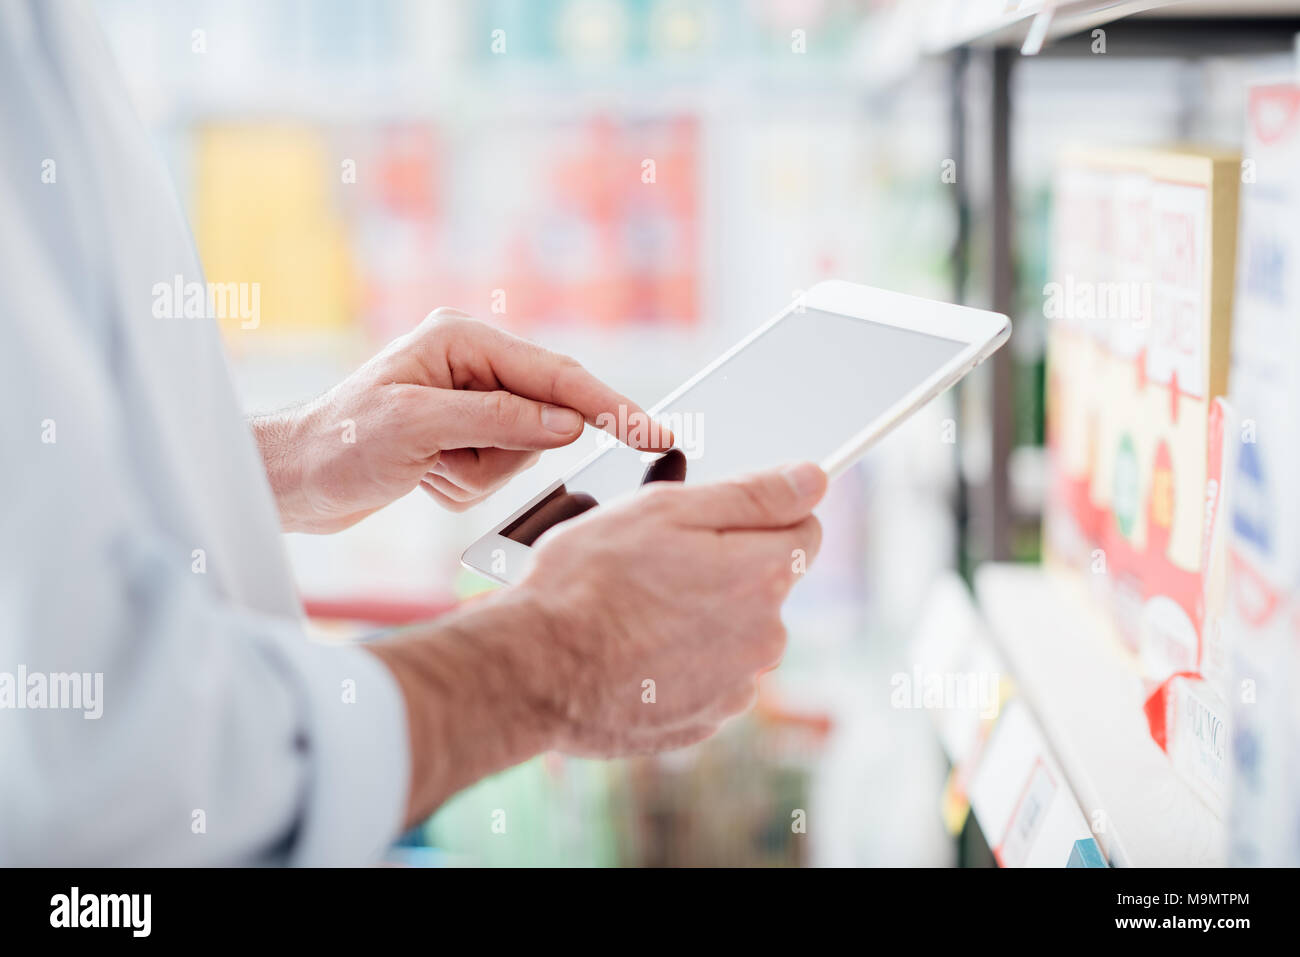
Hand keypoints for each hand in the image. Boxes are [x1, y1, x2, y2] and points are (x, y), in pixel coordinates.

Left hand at [254, 308, 671, 532]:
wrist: (294, 481)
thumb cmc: (340, 442)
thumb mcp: (418, 427)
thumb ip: (499, 421)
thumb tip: (567, 424)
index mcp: (464, 340)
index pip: (557, 375)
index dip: (612, 407)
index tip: (658, 433)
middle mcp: (472, 364)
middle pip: (543, 418)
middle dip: (501, 453)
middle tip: (444, 462)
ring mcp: (469, 401)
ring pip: (522, 452)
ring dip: (476, 474)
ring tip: (426, 469)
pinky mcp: (463, 436)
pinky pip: (496, 471)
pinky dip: (464, 485)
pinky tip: (423, 476)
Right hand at [368, 461, 827, 823]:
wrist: (534, 670)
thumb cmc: (588, 581)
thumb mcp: (665, 510)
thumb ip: (750, 494)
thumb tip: (813, 479)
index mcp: (762, 575)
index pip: (804, 528)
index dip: (761, 514)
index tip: (717, 520)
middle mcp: (764, 636)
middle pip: (766, 583)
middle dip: (725, 568)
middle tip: (655, 564)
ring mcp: (735, 686)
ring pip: (734, 632)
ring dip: (700, 618)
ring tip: (635, 612)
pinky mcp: (703, 720)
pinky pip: (707, 677)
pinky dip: (680, 663)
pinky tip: (634, 653)